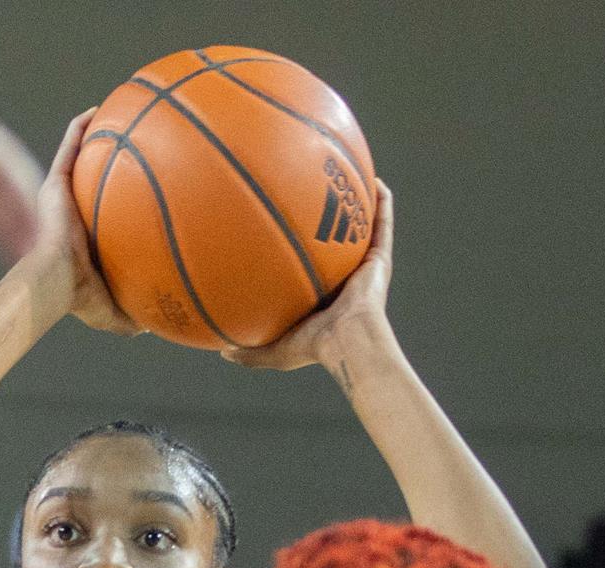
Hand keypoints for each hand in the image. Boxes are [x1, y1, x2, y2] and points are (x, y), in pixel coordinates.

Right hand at [11, 110, 138, 334]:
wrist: (53, 285)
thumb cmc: (80, 300)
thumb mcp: (117, 313)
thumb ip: (134, 316)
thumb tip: (154, 327)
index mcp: (88, 239)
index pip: (107, 211)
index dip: (124, 196)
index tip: (146, 182)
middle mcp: (74, 213)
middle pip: (96, 178)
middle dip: (112, 158)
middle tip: (138, 139)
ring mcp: (61, 197)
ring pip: (79, 157)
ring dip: (95, 135)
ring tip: (118, 111)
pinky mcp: (53, 185)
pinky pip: (69, 148)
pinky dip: (80, 129)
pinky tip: (97, 110)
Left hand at [222, 179, 394, 370]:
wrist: (347, 342)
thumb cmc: (314, 347)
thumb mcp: (275, 349)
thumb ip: (250, 351)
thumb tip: (222, 353)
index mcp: (324, 295)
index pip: (313, 267)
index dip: (304, 250)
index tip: (287, 229)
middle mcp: (345, 278)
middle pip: (337, 242)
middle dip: (330, 219)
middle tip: (316, 196)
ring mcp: (364, 267)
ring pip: (363, 229)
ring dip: (359, 205)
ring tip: (350, 177)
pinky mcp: (379, 260)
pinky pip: (382, 225)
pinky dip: (382, 204)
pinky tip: (376, 182)